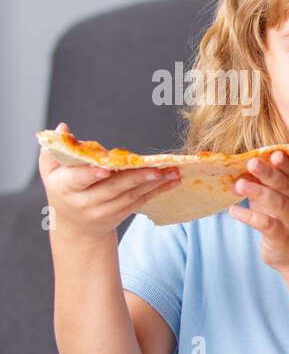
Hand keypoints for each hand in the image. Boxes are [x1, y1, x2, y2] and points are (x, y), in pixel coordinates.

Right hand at [37, 121, 180, 239]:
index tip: (105, 170)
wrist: (76, 225)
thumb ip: (55, 148)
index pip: (78, 180)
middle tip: (156, 169)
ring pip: (131, 196)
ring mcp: (104, 211)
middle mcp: (85, 202)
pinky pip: (140, 201)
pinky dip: (158, 191)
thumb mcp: (51, 170)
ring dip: (154, 184)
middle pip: (112, 188)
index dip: (91, 175)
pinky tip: (172, 181)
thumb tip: (62, 128)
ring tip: (172, 172)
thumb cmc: (63, 189)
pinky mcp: (120, 214)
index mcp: (64, 187)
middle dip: (136, 178)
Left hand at [228, 151, 288, 271]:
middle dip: (269, 173)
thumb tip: (239, 170)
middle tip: (252, 162)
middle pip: (284, 185)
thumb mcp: (275, 199)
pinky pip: (266, 225)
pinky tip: (233, 211)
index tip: (274, 153)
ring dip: (258, 192)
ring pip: (277, 203)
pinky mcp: (281, 236)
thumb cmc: (283, 220)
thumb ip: (261, 185)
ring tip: (238, 185)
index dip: (284, 163)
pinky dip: (249, 217)